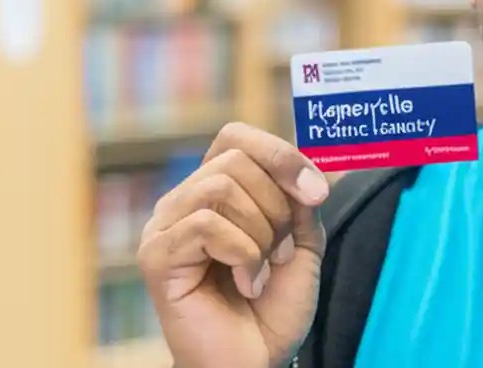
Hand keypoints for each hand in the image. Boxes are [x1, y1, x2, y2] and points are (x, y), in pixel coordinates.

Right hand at [139, 122, 329, 367]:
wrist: (256, 363)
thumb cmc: (273, 308)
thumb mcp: (303, 243)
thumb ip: (304, 200)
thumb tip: (326, 161)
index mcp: (214, 190)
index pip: (235, 137)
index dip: (279, 154)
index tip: (316, 191)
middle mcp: (182, 201)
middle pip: (235, 160)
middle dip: (277, 206)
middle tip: (282, 251)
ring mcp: (164, 228)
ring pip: (220, 188)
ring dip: (260, 232)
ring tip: (262, 269)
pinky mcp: (156, 257)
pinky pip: (206, 224)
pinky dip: (243, 254)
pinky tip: (245, 284)